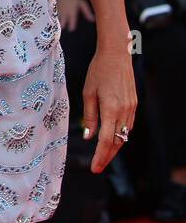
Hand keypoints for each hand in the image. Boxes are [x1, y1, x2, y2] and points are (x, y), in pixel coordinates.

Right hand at [55, 0, 93, 31]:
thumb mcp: (82, 3)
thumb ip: (87, 12)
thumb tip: (93, 19)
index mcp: (72, 13)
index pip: (72, 23)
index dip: (71, 27)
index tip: (71, 29)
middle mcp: (64, 14)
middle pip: (62, 24)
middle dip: (63, 26)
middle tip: (64, 27)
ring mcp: (58, 12)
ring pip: (58, 20)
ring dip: (59, 22)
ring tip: (60, 24)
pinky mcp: (54, 9)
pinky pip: (54, 16)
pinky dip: (55, 18)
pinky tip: (56, 17)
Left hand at [82, 40, 136, 173]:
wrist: (117, 55)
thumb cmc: (98, 71)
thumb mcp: (88, 93)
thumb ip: (90, 116)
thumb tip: (89, 136)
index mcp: (111, 109)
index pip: (106, 140)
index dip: (100, 156)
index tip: (94, 168)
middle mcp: (124, 111)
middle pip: (118, 142)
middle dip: (107, 156)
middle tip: (97, 167)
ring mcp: (132, 108)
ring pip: (124, 135)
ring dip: (114, 147)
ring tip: (102, 156)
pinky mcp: (134, 104)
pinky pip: (128, 125)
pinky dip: (120, 134)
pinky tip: (112, 138)